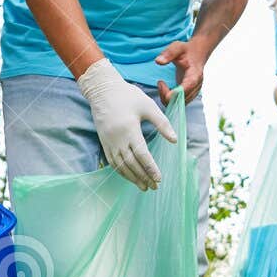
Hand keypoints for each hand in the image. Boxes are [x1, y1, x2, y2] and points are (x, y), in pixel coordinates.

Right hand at [77, 58, 176, 190]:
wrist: (102, 90)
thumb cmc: (128, 96)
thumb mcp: (148, 106)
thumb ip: (162, 123)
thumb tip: (174, 140)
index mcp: (129, 129)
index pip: (142, 154)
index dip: (150, 168)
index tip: (159, 179)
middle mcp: (117, 138)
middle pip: (131, 163)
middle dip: (143, 177)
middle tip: (154, 187)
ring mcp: (108, 141)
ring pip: (120, 165)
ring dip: (132, 178)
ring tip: (143, 186)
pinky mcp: (103, 142)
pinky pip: (112, 161)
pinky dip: (121, 171)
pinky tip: (129, 177)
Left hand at [155, 38, 206, 103]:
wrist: (197, 54)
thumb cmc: (187, 51)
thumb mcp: (177, 47)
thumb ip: (168, 53)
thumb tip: (158, 61)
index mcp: (195, 75)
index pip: (186, 88)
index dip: (175, 93)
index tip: (162, 86)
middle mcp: (196, 86)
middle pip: (182, 100)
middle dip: (167, 95)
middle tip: (160, 83)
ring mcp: (193, 91)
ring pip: (180, 104)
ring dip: (167, 98)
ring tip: (162, 84)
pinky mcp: (189, 94)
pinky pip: (179, 103)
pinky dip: (170, 99)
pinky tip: (165, 88)